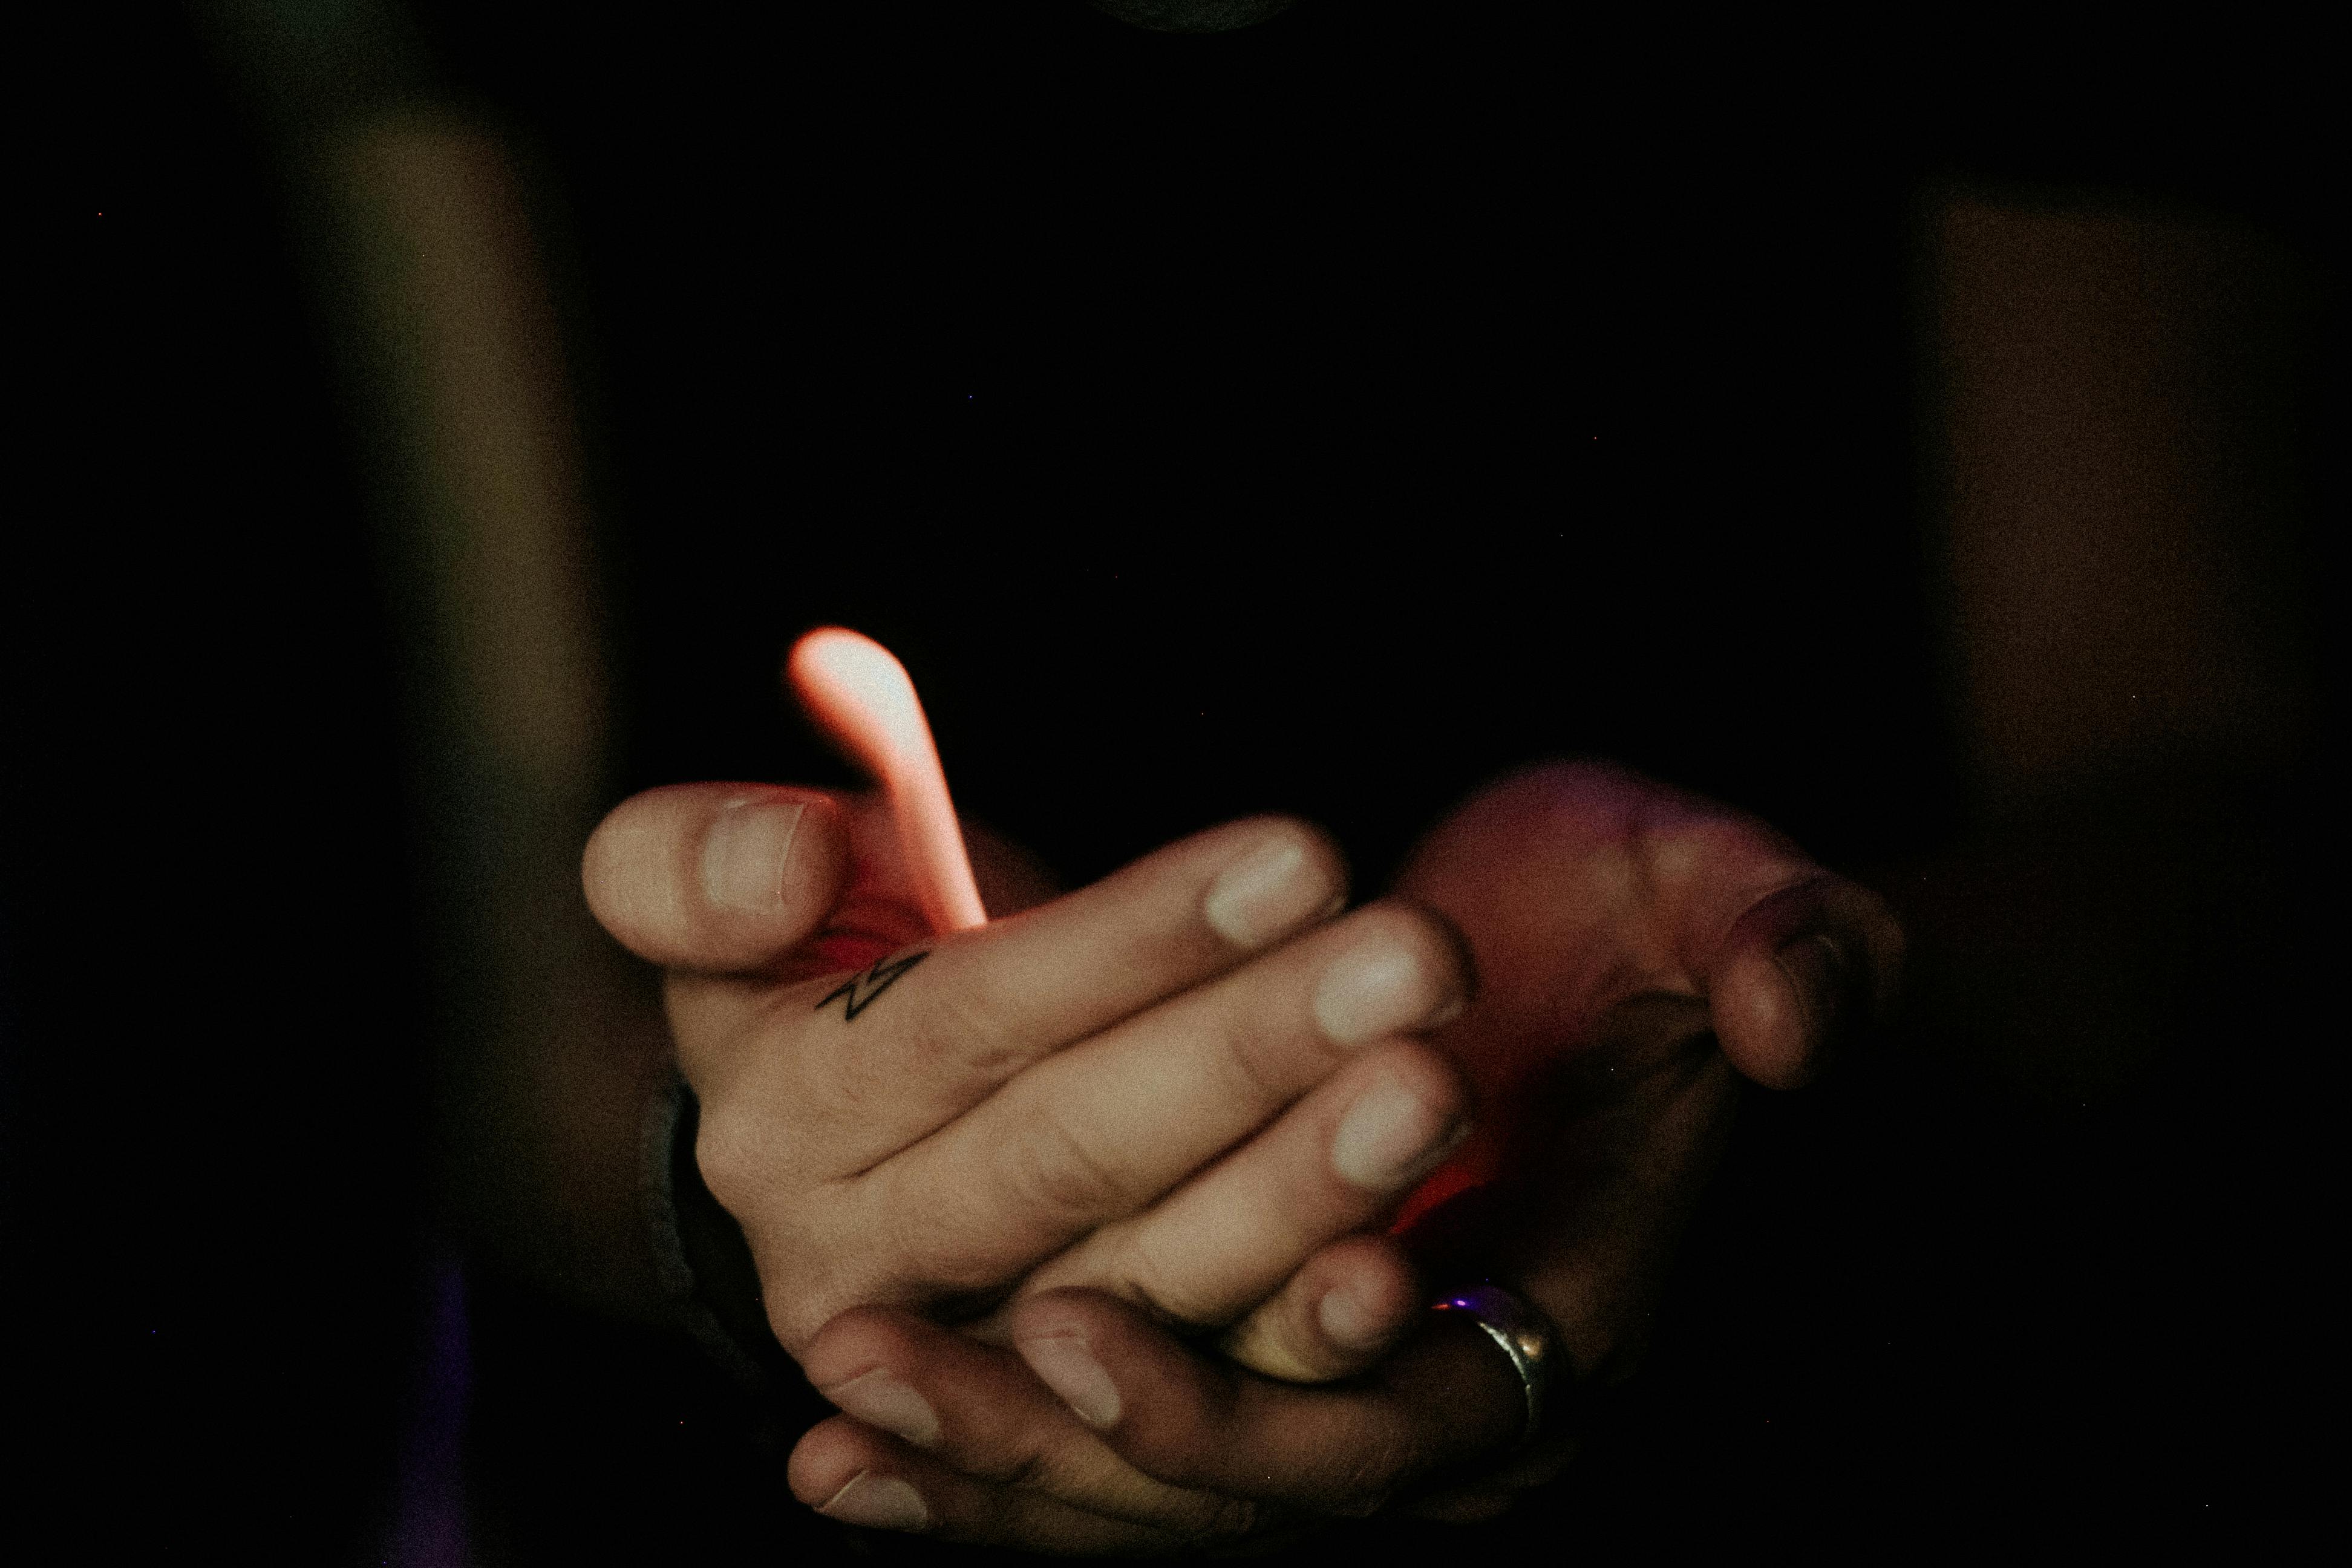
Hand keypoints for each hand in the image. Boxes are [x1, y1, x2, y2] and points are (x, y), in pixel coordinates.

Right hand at [582, 783, 1473, 1373]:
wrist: (866, 1151)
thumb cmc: (840, 966)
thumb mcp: (729, 898)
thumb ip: (695, 865)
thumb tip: (782, 864)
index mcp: (781, 1122)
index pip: (967, 1022)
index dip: (1131, 942)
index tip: (1295, 854)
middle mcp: (859, 1270)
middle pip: (1070, 1154)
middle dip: (1250, 1050)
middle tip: (1415, 957)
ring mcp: (981, 1357)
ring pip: (1150, 1280)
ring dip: (1301, 1191)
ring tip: (1434, 1085)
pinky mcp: (1087, 1419)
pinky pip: (1201, 1390)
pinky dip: (1300, 1338)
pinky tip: (1399, 1277)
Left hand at [782, 761, 1902, 1546]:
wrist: (1582, 944)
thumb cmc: (1638, 916)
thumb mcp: (1715, 888)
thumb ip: (1783, 943)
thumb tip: (1798, 1015)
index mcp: (1564, 1316)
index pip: (1403, 1418)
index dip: (1247, 1394)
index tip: (1075, 1329)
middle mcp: (1446, 1394)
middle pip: (1246, 1487)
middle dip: (1056, 1444)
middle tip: (872, 1367)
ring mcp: (1342, 1391)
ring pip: (1156, 1495)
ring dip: (990, 1462)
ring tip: (831, 1405)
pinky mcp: (1253, 1356)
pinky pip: (1115, 1451)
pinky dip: (990, 1457)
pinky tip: (835, 1449)